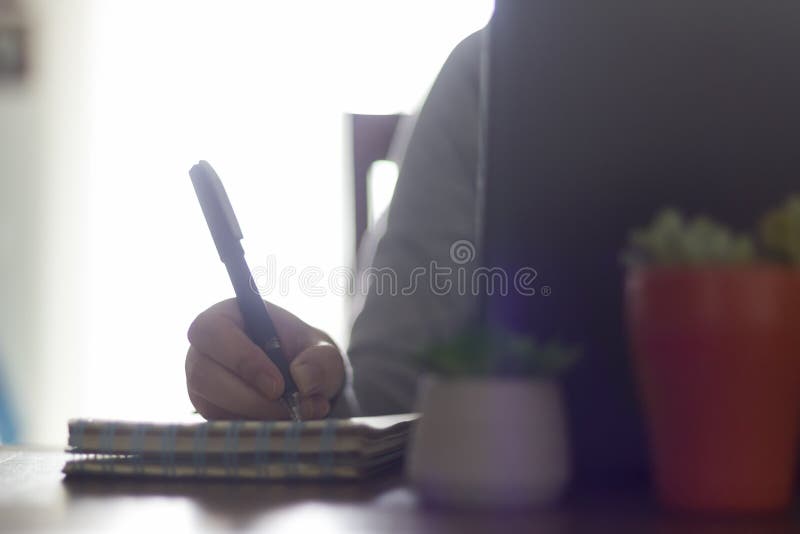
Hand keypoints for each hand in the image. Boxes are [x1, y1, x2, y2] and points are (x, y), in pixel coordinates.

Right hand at [185, 299, 344, 419]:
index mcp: (226, 317)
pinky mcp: (208, 411)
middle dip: (249, 398)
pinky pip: (221, 426)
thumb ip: (320, 361)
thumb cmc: (308, 358)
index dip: (241, 359)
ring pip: (211, 405)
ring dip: (256, 417)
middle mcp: (204, 350)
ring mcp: (202, 383)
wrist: (306, 384)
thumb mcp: (324, 352)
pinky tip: (284, 422)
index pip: (212, 330)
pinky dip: (255, 429)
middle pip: (203, 374)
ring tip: (300, 414)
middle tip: (290, 408)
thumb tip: (302, 379)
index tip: (277, 386)